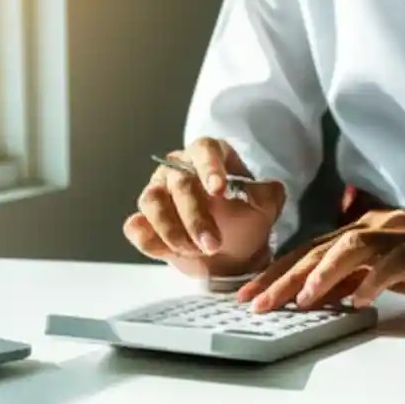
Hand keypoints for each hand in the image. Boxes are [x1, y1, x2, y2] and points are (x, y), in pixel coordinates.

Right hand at [123, 137, 285, 277]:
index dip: (210, 167)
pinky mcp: (144, 220)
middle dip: (195, 217)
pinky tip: (168, 253)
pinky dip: (150, 241)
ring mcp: (157, 193)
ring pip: (152, 203)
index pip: (204, 150)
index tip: (219, 190)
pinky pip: (137, 227)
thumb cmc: (246, 221)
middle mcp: (177, 169)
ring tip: (195, 252)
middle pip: (179, 183)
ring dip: (172, 231)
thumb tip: (260, 190)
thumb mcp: (266, 208)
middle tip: (213, 244)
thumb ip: (267, 196)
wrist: (231, 253)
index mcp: (208, 155)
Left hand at [236, 210, 404, 312]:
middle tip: (259, 302)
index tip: (247, 294)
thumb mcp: (378, 276)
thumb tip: (308, 297)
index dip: (276, 271)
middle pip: (321, 248)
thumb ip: (346, 281)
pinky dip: (372, 281)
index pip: (309, 249)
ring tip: (303, 299)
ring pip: (351, 248)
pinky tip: (358, 301)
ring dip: (323, 274)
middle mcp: (375, 224)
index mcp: (361, 228)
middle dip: (285, 276)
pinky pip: (392, 263)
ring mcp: (400, 233)